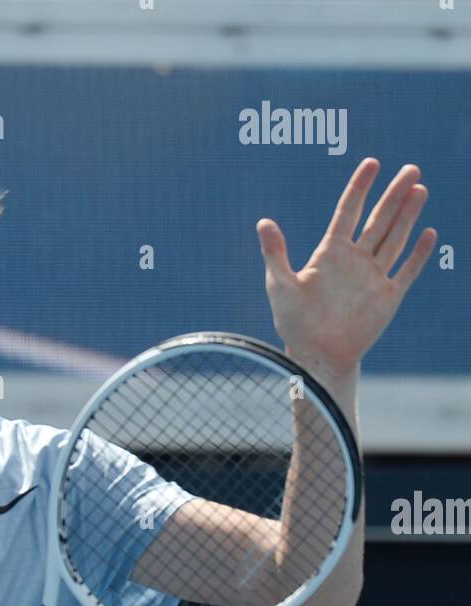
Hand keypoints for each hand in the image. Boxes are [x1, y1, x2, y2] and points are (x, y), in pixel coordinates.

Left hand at [257, 158, 436, 379]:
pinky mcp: (388, 296)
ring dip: (408, 215)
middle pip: (378, 219)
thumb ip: (275, 253)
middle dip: (394, 194)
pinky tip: (429, 233)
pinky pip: (406, 270)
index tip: (372, 163)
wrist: (318, 356)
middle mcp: (354, 260)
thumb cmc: (295, 323)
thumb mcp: (280, 286)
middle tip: (412, 169)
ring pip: (395, 238)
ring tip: (419, 189)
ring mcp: (373, 276)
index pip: (348, 212)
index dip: (360, 187)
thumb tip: (263, 222)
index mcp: (330, 253)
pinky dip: (418, 253)